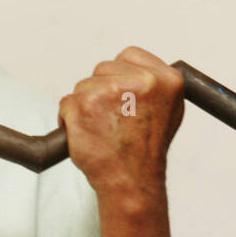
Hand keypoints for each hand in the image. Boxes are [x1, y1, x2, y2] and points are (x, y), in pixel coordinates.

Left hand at [57, 46, 183, 200]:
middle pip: (102, 68)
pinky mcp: (83, 106)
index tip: (120, 95)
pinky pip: (66, 103)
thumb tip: (136, 70)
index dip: (119, 74)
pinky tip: (86, 135)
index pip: (128, 55)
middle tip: (112, 119)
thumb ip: (154, 86)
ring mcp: (109, 92)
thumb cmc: (146, 152)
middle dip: (100, 91)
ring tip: (101, 130)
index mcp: (166, 80)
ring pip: (82, 86)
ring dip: (84, 106)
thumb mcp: (169, 112)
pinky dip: (69, 119)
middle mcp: (140, 82)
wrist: (130, 181)